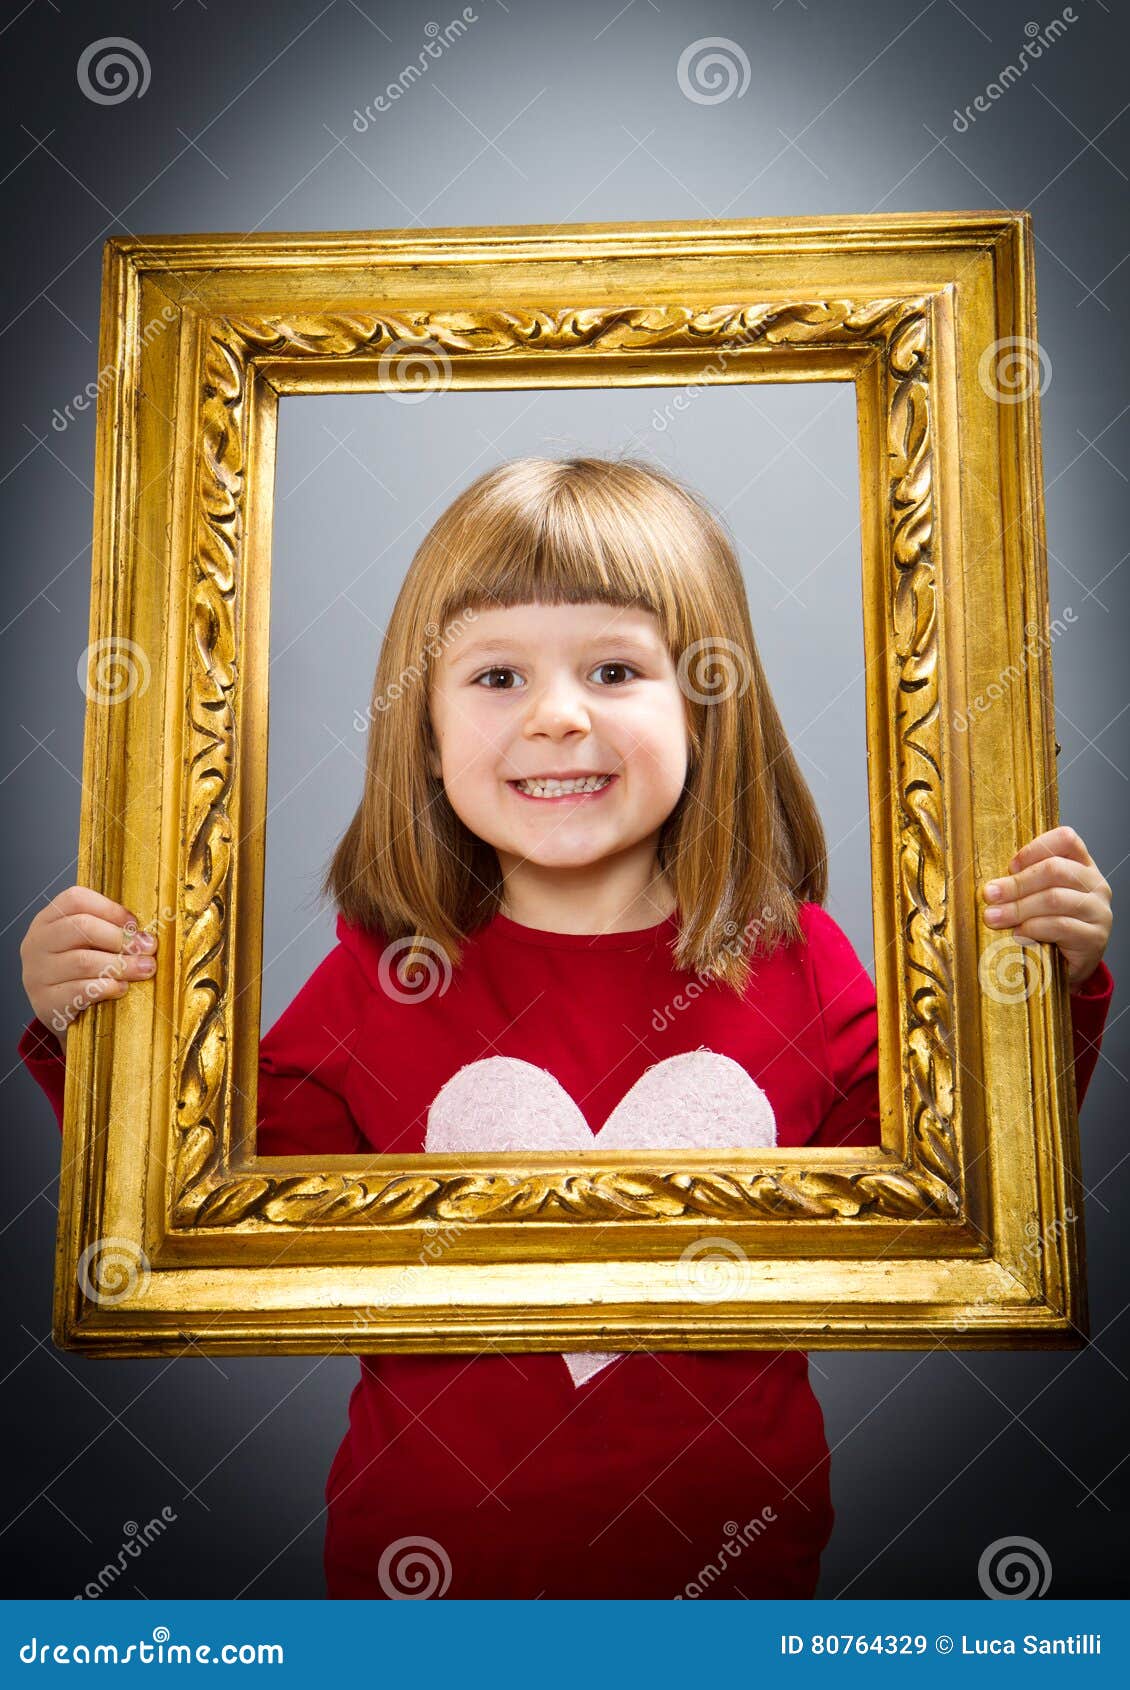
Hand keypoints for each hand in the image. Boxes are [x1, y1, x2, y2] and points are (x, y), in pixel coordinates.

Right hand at [19, 885, 159, 1050]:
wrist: (53, 1013)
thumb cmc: (76, 972)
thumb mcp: (83, 945)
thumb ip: (106, 931)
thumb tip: (144, 934)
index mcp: (47, 920)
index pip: (76, 900)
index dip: (111, 909)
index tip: (135, 924)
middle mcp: (37, 942)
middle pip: (81, 926)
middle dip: (121, 937)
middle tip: (148, 948)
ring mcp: (38, 973)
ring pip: (83, 961)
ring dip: (122, 964)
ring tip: (146, 969)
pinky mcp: (46, 1002)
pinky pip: (80, 990)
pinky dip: (107, 987)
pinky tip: (122, 988)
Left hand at [981, 825, 1111, 991]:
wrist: (1066, 968)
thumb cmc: (1046, 928)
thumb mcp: (1035, 898)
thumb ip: (1022, 884)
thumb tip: (991, 887)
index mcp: (1081, 865)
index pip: (1066, 840)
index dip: (1035, 848)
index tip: (1011, 866)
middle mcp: (1095, 884)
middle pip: (1055, 870)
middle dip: (1016, 883)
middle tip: (990, 896)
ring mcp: (1098, 911)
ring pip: (1054, 899)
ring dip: (1018, 908)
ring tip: (994, 918)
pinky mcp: (1095, 938)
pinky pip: (1060, 926)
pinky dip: (1033, 928)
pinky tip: (1018, 934)